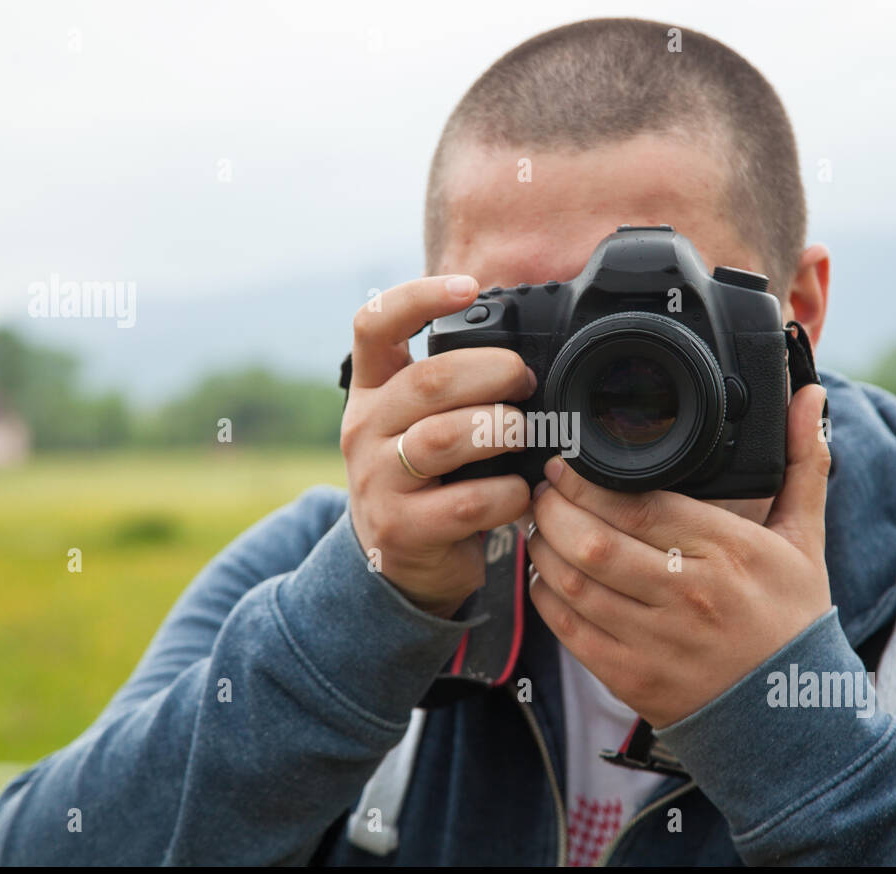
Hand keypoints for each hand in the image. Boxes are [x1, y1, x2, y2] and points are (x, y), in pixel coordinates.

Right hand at [343, 275, 535, 617]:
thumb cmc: (431, 479)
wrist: (400, 563)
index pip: (374, 325)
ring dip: (501, 430)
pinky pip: (466, 501)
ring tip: (526, 434)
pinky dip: (507, 493)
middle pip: (428, 381)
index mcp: (372, 390)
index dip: (419, 297)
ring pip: (444, 438)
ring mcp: (376, 481)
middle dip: (494, 372)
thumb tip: (531, 355)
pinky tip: (521, 493)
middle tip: (527, 382)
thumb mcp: (426, 423)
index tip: (468, 288)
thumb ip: (456, 387)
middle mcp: (364, 429)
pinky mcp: (401, 529)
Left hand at [526, 383, 831, 727]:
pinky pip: (567, 629)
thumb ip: (802, 463)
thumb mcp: (804, 540)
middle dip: (553, 507)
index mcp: (729, 552)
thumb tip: (811, 395)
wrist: (788, 720)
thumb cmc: (791, 621)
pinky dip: (545, 596)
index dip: (587, 480)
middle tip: (541, 488)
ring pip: (573, 583)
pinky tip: (546, 574)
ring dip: (542, 547)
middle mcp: (689, 594)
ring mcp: (656, 640)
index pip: (639, 505)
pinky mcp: (629, 676)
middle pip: (595, 541)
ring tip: (538, 523)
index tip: (566, 462)